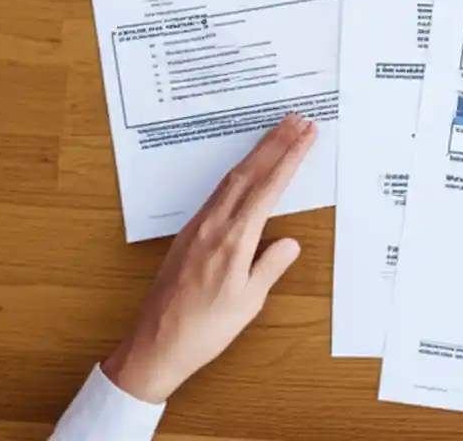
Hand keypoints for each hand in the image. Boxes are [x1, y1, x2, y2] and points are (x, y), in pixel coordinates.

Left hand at [103, 114, 316, 402]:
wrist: (156, 344)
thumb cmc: (204, 330)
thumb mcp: (248, 302)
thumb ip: (269, 266)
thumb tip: (289, 242)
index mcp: (233, 240)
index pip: (269, 188)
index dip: (290, 158)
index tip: (307, 135)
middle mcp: (213, 226)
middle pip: (248, 173)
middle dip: (274, 143)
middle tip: (296, 119)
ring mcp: (197, 227)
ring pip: (231, 179)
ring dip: (256, 154)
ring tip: (276, 134)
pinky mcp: (188, 234)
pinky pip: (217, 192)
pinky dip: (238, 173)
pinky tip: (245, 171)